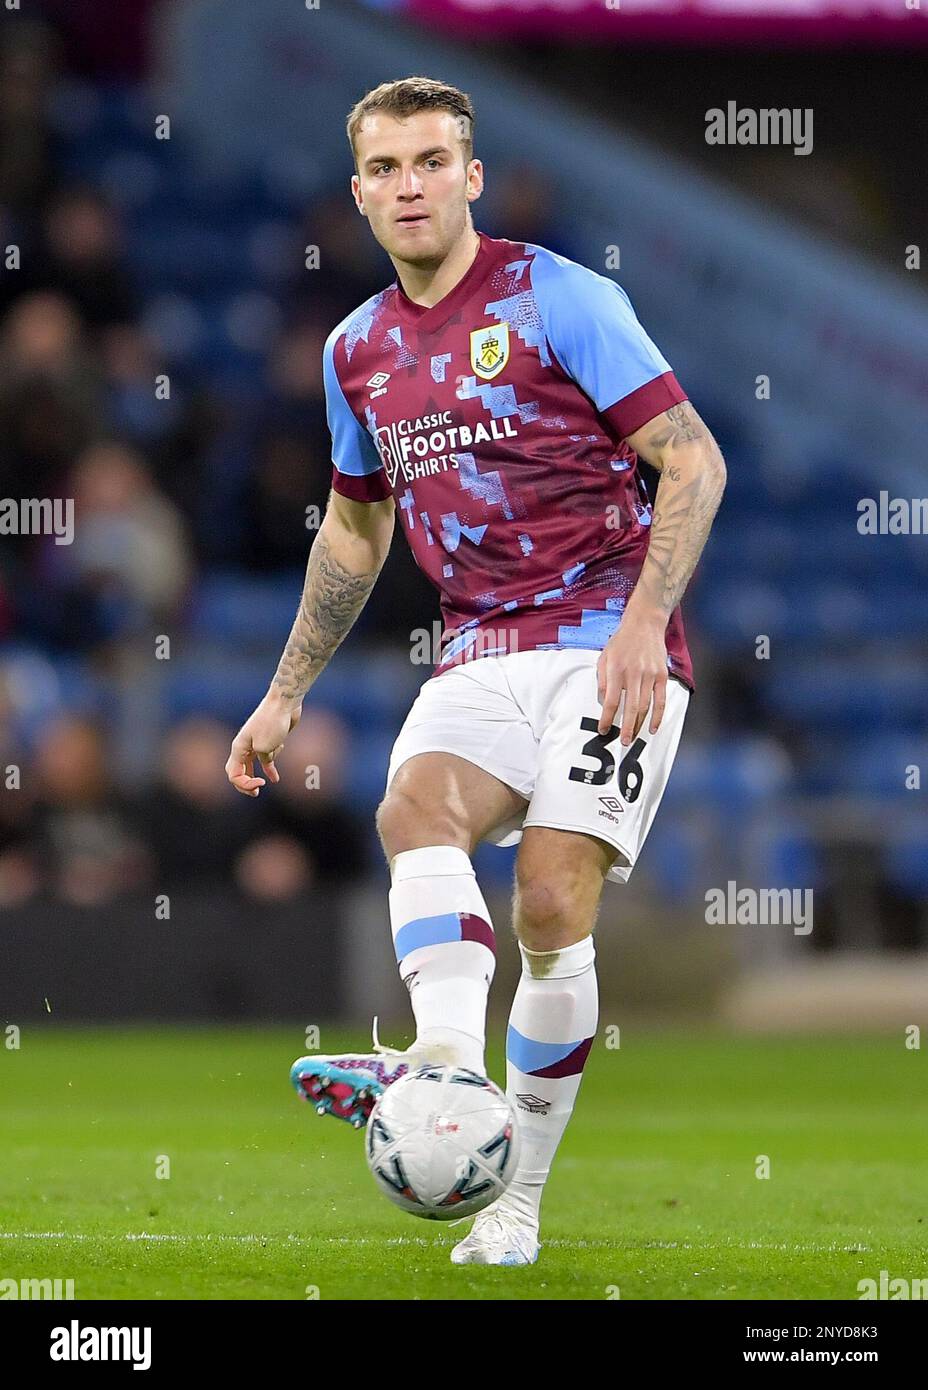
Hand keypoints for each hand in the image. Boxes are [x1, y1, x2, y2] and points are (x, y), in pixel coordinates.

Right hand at [225, 691, 302, 796]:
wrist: (284, 702)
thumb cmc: (272, 722)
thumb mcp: (265, 747)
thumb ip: (264, 760)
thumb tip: (267, 763)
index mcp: (238, 748)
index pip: (233, 774)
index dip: (245, 784)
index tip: (261, 783)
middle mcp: (244, 746)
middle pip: (238, 771)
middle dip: (244, 784)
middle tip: (255, 793)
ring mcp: (256, 743)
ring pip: (251, 765)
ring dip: (254, 777)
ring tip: (261, 786)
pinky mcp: (268, 740)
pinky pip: (265, 759)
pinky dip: (269, 769)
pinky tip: (275, 779)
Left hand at [596, 609, 668, 743]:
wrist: (645, 624)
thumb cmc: (621, 642)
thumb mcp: (604, 657)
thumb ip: (602, 681)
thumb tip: (605, 703)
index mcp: (616, 670)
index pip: (612, 700)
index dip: (606, 718)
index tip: (602, 730)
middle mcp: (634, 673)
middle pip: (631, 707)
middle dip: (626, 728)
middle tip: (622, 742)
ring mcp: (650, 675)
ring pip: (645, 706)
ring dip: (639, 725)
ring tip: (633, 738)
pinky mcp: (661, 675)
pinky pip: (661, 700)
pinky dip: (658, 716)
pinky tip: (653, 728)